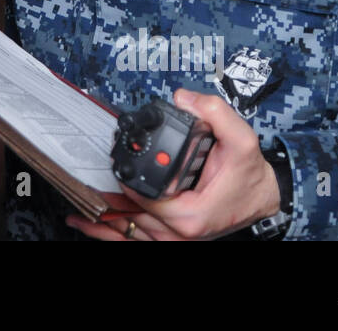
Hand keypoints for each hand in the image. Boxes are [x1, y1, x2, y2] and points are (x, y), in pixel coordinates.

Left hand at [65, 88, 282, 240]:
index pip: (145, 201)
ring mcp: (176, 239)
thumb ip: (215, 113)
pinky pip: (138, 239)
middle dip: (108, 201)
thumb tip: (183, 97)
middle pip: (133, 218)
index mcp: (192, 213)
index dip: (126, 184)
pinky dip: (113, 235)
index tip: (114, 167)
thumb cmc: (249, 174)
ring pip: (131, 234)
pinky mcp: (174, 238)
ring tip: (75, 214)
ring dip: (104, 223)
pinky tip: (88, 226)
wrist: (262, 196)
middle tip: (82, 185)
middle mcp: (181, 232)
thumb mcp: (242, 138)